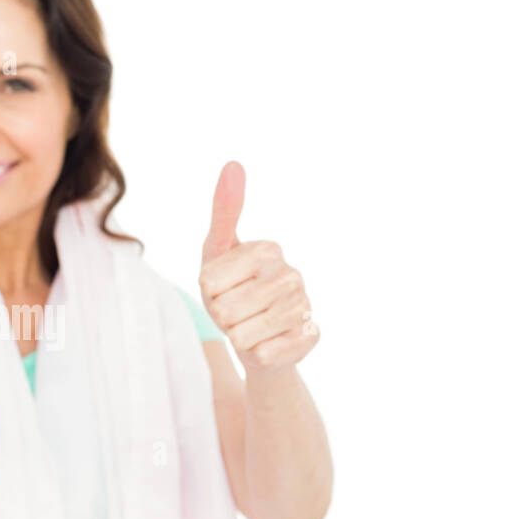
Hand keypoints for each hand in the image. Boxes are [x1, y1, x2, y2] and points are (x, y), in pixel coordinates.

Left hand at [198, 160, 318, 376]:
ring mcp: (305, 307)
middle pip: (226, 310)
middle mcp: (292, 274)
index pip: (209, 280)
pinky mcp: (311, 337)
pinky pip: (264, 354)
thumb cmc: (231, 290)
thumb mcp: (217, 251)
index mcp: (268, 249)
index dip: (207, 292)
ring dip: (238, 337)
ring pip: (243, 335)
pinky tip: (268, 344)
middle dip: (222, 317)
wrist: (257, 338)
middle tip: (236, 312)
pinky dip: (257, 354)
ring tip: (250, 327)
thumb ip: (225, 211)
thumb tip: (233, 163)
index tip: (221, 287)